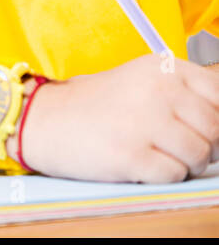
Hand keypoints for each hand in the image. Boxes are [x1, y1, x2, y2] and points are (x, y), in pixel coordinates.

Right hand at [18, 54, 218, 182]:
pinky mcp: (131, 155)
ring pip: (199, 154)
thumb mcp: (139, 82)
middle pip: (214, 128)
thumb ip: (181, 93)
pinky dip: (163, 175)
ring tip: (158, 155)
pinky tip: (141, 163)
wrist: (42, 119)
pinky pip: (174, 175)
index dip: (217, 117)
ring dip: (185, 163)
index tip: (204, 128)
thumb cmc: (92, 105)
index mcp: (162, 69)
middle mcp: (157, 91)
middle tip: (179, 147)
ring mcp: (144, 123)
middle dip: (205, 146)